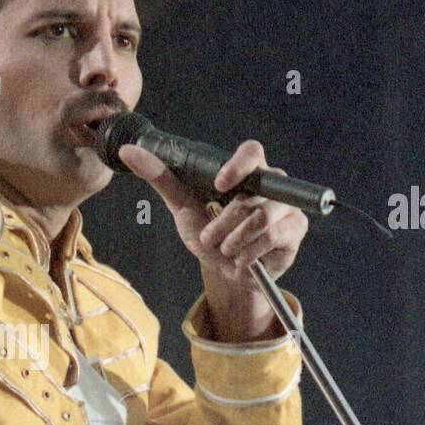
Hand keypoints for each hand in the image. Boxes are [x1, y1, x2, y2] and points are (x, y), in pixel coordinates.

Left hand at [118, 138, 308, 288]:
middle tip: (210, 238)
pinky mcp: (295, 230)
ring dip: (235, 238)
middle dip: (225, 220)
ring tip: (225, 249)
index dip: (238, 164)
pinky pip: (273, 236)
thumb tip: (129, 151)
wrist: (225, 274)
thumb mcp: (182, 206)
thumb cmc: (208, 234)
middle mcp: (271, 184)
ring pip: (263, 215)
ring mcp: (286, 206)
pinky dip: (249, 253)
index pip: (252, 151)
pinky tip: (242, 259)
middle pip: (254, 190)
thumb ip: (160, 177)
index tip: (219, 184)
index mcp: (245, 172)